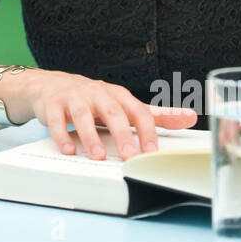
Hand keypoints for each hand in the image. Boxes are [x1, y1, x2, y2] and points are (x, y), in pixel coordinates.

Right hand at [19, 69, 197, 160]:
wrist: (51, 85)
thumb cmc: (93, 99)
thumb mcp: (124, 105)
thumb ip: (155, 114)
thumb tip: (189, 117)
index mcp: (118, 95)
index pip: (137, 111)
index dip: (146, 131)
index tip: (152, 151)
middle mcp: (97, 93)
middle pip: (112, 112)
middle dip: (122, 134)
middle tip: (129, 156)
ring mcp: (74, 97)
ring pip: (83, 115)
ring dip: (91, 136)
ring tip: (99, 156)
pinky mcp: (52, 104)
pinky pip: (56, 119)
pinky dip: (61, 134)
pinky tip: (68, 150)